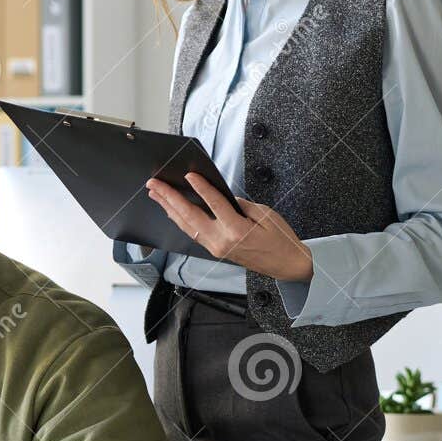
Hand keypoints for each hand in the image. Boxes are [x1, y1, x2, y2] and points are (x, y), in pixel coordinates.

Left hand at [145, 173, 313, 282]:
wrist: (286, 265)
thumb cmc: (280, 239)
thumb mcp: (266, 215)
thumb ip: (241, 205)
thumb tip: (223, 198)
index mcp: (237, 230)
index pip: (215, 204)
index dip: (202, 188)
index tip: (189, 175)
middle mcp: (222, 241)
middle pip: (190, 216)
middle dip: (170, 198)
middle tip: (155, 183)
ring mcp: (216, 247)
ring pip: (186, 226)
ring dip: (169, 208)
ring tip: (156, 193)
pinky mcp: (215, 251)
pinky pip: (192, 233)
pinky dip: (180, 220)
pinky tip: (171, 210)